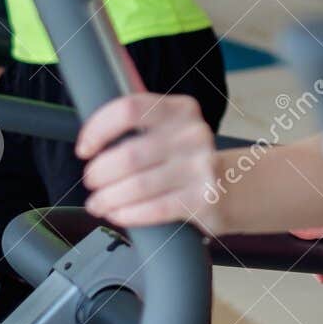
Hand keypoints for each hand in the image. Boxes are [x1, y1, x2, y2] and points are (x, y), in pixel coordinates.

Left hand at [78, 93, 227, 236]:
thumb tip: (92, 143)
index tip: (84, 148)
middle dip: (99, 172)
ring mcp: (201, 168)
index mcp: (180, 110)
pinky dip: (128, 214)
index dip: (98, 128)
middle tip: (91, 181)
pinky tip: (117, 214)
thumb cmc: (189, 160)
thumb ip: (140, 129)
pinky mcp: (204, 200)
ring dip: (108, 198)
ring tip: (97, 203)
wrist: (237, 187)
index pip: (129, 109)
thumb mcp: (172, 132)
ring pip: (137, 185)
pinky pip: (154, 209)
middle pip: (128, 154)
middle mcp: (193, 135)